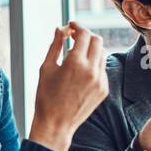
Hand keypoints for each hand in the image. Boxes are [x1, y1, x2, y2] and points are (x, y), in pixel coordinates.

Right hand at [27, 23, 108, 150]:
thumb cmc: (46, 96)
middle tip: (74, 38)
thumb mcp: (46, 68)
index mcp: (75, 63)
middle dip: (85, 36)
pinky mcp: (104, 89)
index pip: (84, 34)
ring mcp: (100, 80)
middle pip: (97, 40)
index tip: (70, 26)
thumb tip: (60, 29)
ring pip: (101, 54)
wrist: (56, 124)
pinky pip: (102, 69)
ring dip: (90, 50)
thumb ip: (55, 45)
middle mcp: (92, 70)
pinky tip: (79, 73)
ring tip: (75, 57)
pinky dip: (93, 65)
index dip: (77, 26)